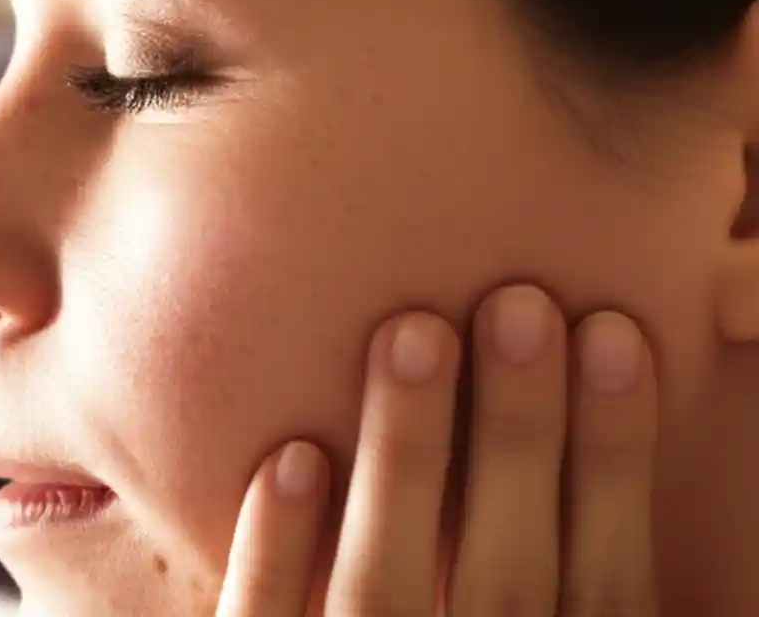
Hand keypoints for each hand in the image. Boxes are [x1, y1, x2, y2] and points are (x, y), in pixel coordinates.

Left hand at [215, 284, 658, 615]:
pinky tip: (289, 456)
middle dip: (518, 439)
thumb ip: (576, 596)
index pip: (607, 590)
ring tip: (410, 331)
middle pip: (505, 578)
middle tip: (512, 304)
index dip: (615, 463)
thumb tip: (598, 492)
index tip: (611, 334)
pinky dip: (275, 555)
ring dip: (403, 464)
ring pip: (384, 595)